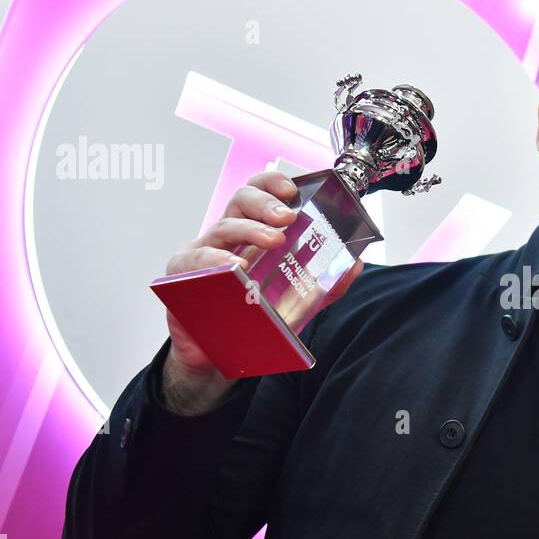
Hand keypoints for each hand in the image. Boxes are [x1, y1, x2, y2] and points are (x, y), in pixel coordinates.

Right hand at [162, 170, 364, 382]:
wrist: (215, 355)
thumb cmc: (248, 315)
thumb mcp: (296, 296)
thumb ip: (325, 282)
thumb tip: (355, 265)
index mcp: (251, 231)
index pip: (260, 193)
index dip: (273, 184)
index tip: (293, 191)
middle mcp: (227, 235)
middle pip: (241, 200)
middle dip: (266, 203)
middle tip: (287, 217)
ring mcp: (203, 252)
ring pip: (223, 226)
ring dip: (250, 229)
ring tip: (274, 240)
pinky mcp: (184, 275)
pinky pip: (196, 259)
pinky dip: (216, 258)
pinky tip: (236, 266)